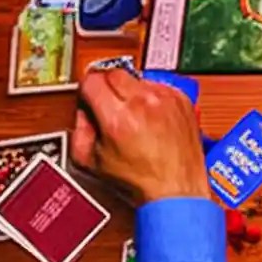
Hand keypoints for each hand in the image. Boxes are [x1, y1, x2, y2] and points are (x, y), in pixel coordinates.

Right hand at [73, 69, 209, 204]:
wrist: (177, 187)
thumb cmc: (143, 180)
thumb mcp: (93, 162)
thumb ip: (79, 131)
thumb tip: (82, 113)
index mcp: (119, 117)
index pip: (92, 81)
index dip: (86, 90)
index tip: (88, 97)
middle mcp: (145, 103)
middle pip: (114, 74)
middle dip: (106, 87)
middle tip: (107, 104)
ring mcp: (167, 99)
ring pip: (137, 78)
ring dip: (130, 91)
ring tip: (132, 115)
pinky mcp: (182, 99)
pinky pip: (159, 86)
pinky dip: (151, 97)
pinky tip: (150, 117)